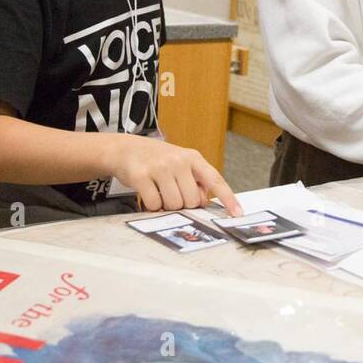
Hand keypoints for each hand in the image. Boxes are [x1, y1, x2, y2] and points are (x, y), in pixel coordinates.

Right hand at [112, 136, 242, 215]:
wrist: (125, 149)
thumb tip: (204, 202)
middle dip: (183, 204)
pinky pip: (154, 204)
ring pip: (174, 204)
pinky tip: (148, 194)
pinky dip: (151, 206)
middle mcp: (178, 160)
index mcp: (193, 157)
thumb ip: (196, 180)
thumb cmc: (157, 160)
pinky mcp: (141, 176)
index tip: (237, 214)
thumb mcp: (180, 163)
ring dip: (166, 206)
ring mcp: (159, 167)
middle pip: (192, 201)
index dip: (228, 198)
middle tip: (172, 194)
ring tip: (160, 192)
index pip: (215, 179)